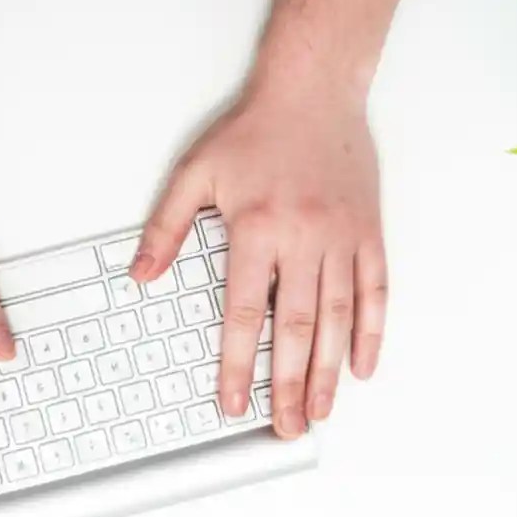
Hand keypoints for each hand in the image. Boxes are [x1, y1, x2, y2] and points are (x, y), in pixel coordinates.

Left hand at [131, 87, 387, 438]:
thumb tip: (141, 277)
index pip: (246, 315)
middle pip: (296, 329)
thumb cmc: (255, 129)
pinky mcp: (369, 232)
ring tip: (322, 411)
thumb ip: (166, 228)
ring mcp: (343, 238)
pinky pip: (375, 291)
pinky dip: (371, 332)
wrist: (314, 88)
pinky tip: (363, 366)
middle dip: (290, 386)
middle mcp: (305, 239)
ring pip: (337, 318)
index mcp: (258, 229)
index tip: (234, 404)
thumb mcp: (195, 172)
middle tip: (288, 428)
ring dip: (330, 371)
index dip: (240, 366)